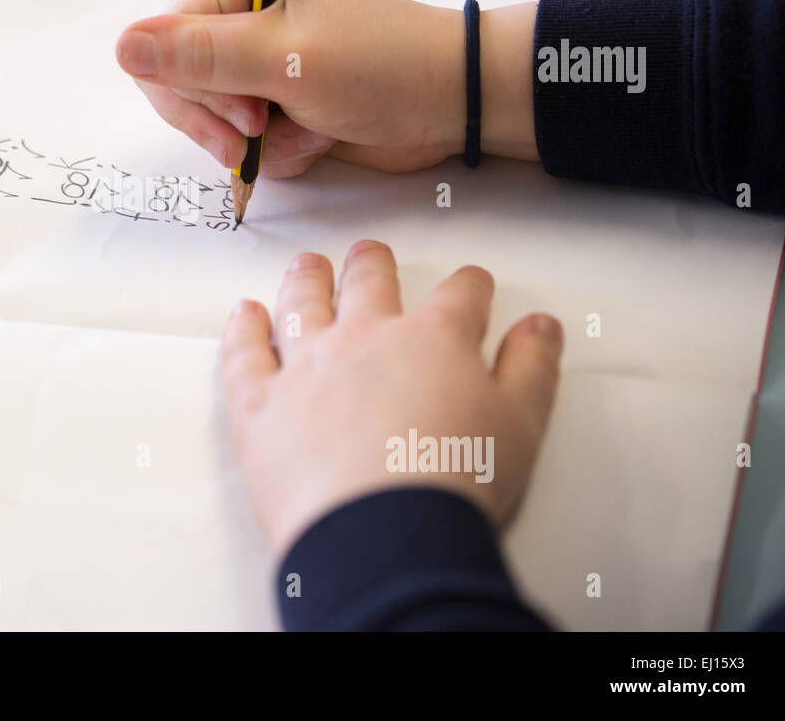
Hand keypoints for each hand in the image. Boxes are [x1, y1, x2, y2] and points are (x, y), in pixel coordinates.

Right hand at [115, 0, 538, 176]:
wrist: (454, 104)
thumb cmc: (380, 65)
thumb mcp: (285, 59)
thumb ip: (201, 55)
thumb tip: (120, 44)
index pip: (164, 42)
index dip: (190, 88)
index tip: (243, 113)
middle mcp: (242, 18)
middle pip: (180, 85)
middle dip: (222, 118)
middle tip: (263, 127)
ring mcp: (261, 65)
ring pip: (213, 122)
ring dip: (257, 140)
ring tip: (303, 130)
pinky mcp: (280, 104)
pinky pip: (248, 142)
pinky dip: (280, 151)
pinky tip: (318, 137)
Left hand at [221, 241, 562, 557]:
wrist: (382, 531)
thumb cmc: (453, 483)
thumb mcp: (520, 426)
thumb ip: (531, 369)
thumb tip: (541, 327)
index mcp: (434, 340)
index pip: (460, 297)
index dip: (470, 287)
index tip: (472, 284)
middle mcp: (365, 338)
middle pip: (369, 284)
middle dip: (372, 265)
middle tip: (369, 253)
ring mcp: (305, 366)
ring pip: (303, 305)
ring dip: (306, 281)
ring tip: (307, 266)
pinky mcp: (259, 403)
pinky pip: (244, 354)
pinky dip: (243, 330)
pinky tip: (245, 313)